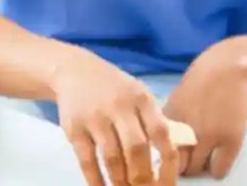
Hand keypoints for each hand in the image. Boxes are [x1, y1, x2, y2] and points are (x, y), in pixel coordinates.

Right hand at [52, 48, 179, 185]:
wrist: (75, 72)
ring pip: (112, 157)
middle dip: (143, 176)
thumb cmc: (115, 89)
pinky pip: (87, 161)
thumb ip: (153, 119)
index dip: (167, 159)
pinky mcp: (75, 129)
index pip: (160, 131)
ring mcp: (96, 118)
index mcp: (141, 99)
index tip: (169, 180)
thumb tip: (171, 154)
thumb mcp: (139, 94)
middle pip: (136, 148)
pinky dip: (96, 179)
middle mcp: (120, 107)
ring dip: (120, 181)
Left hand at [162, 39, 246, 179]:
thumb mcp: (177, 97)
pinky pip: (219, 169)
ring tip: (205, 158)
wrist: (232, 66)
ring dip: (200, 167)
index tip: (171, 159)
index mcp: (169, 120)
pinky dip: (218, 169)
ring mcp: (209, 137)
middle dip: (182, 166)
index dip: (165, 159)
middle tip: (189, 160)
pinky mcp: (231, 139)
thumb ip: (171, 121)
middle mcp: (186, 131)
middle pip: (177, 166)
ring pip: (198, 170)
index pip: (159, 154)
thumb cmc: (203, 76)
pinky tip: (219, 161)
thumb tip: (164, 143)